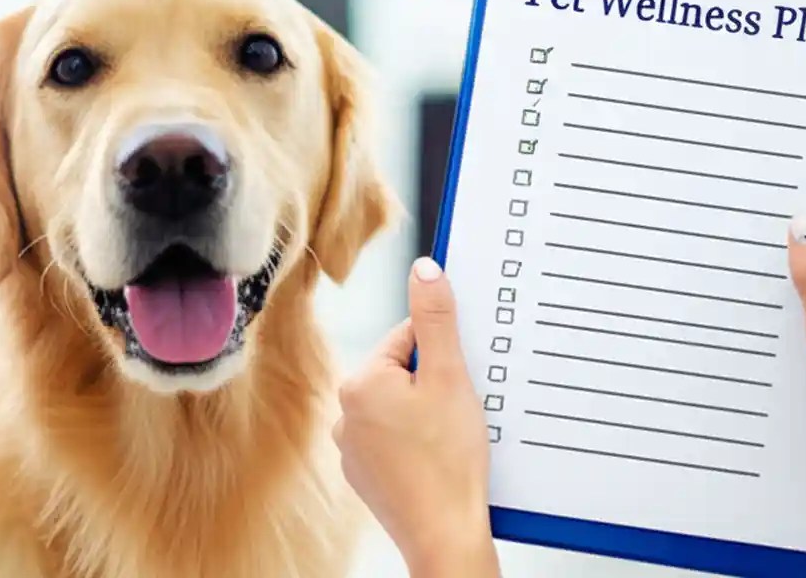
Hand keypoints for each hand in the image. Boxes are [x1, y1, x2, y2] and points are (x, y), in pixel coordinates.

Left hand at [333, 257, 498, 577]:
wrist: (445, 535)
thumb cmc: (448, 464)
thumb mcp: (450, 379)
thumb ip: (436, 320)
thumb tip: (423, 270)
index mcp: (359, 383)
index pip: (408, 339)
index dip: (443, 356)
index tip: (460, 378)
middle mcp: (345, 413)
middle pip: (403, 373)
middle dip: (434, 385)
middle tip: (457, 413)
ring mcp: (353, 447)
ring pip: (400, 408)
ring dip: (427, 414)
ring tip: (449, 440)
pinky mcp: (366, 475)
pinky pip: (396, 440)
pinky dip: (418, 444)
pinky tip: (438, 460)